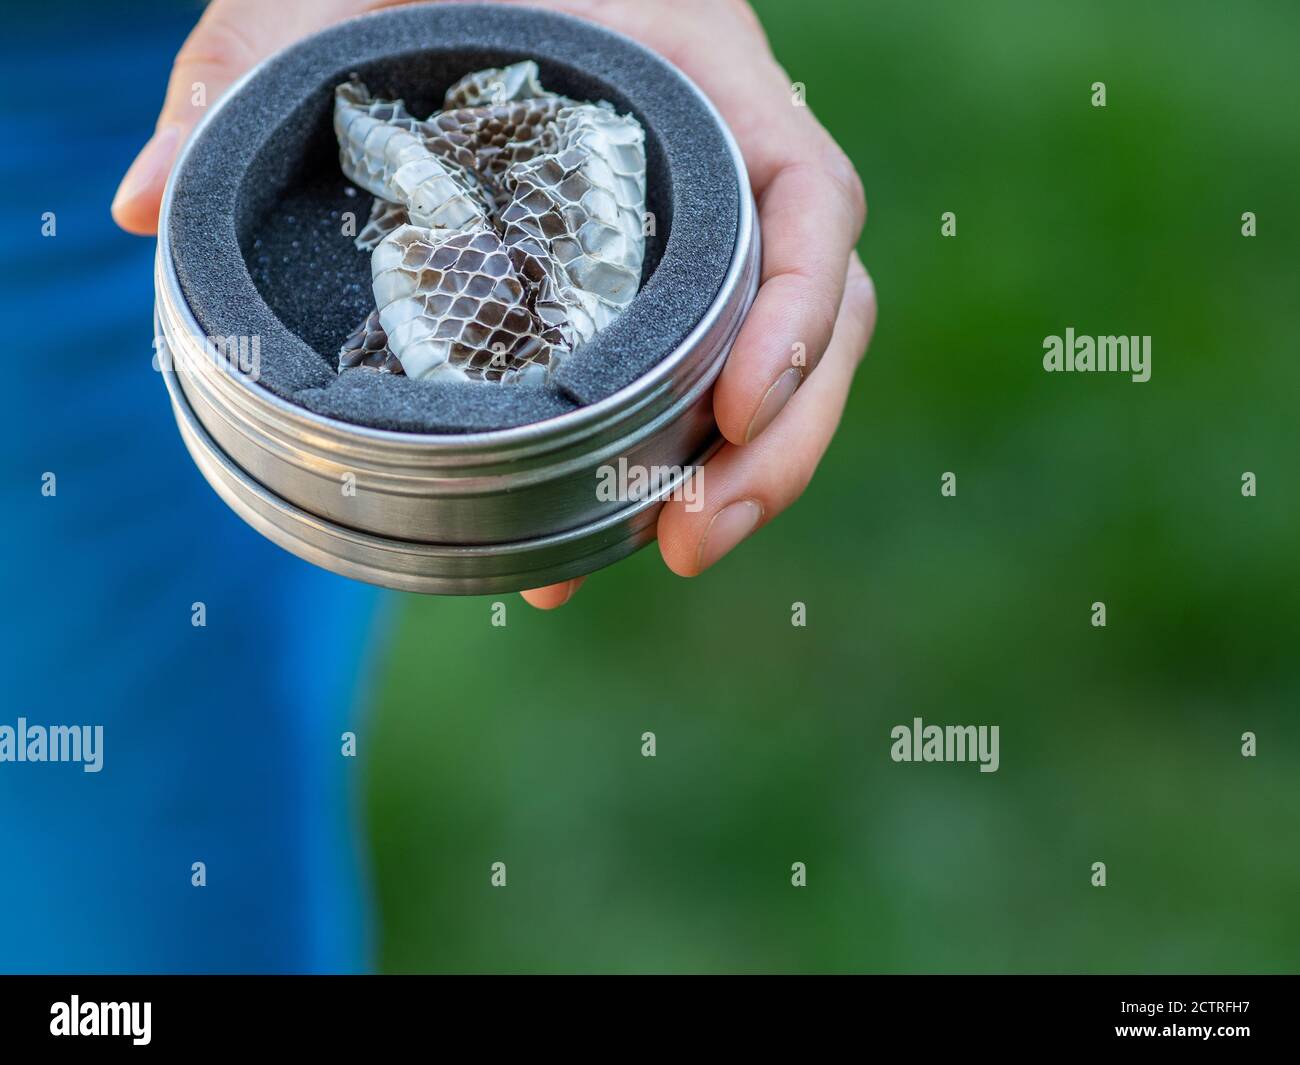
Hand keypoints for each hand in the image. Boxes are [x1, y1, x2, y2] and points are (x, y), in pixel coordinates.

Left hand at [112, 0, 875, 608]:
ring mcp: (694, 230)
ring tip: (671, 551)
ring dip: (744, 472)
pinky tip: (599, 534)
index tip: (740, 408)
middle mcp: (718, 161)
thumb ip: (254, 61)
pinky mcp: (656, 282)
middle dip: (781, 442)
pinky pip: (701, 371)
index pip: (811, 195)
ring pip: (778, 359)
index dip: (799, 311)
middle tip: (693, 541)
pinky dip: (671, 455)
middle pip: (821, 309)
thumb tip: (146, 201)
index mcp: (693, 73)